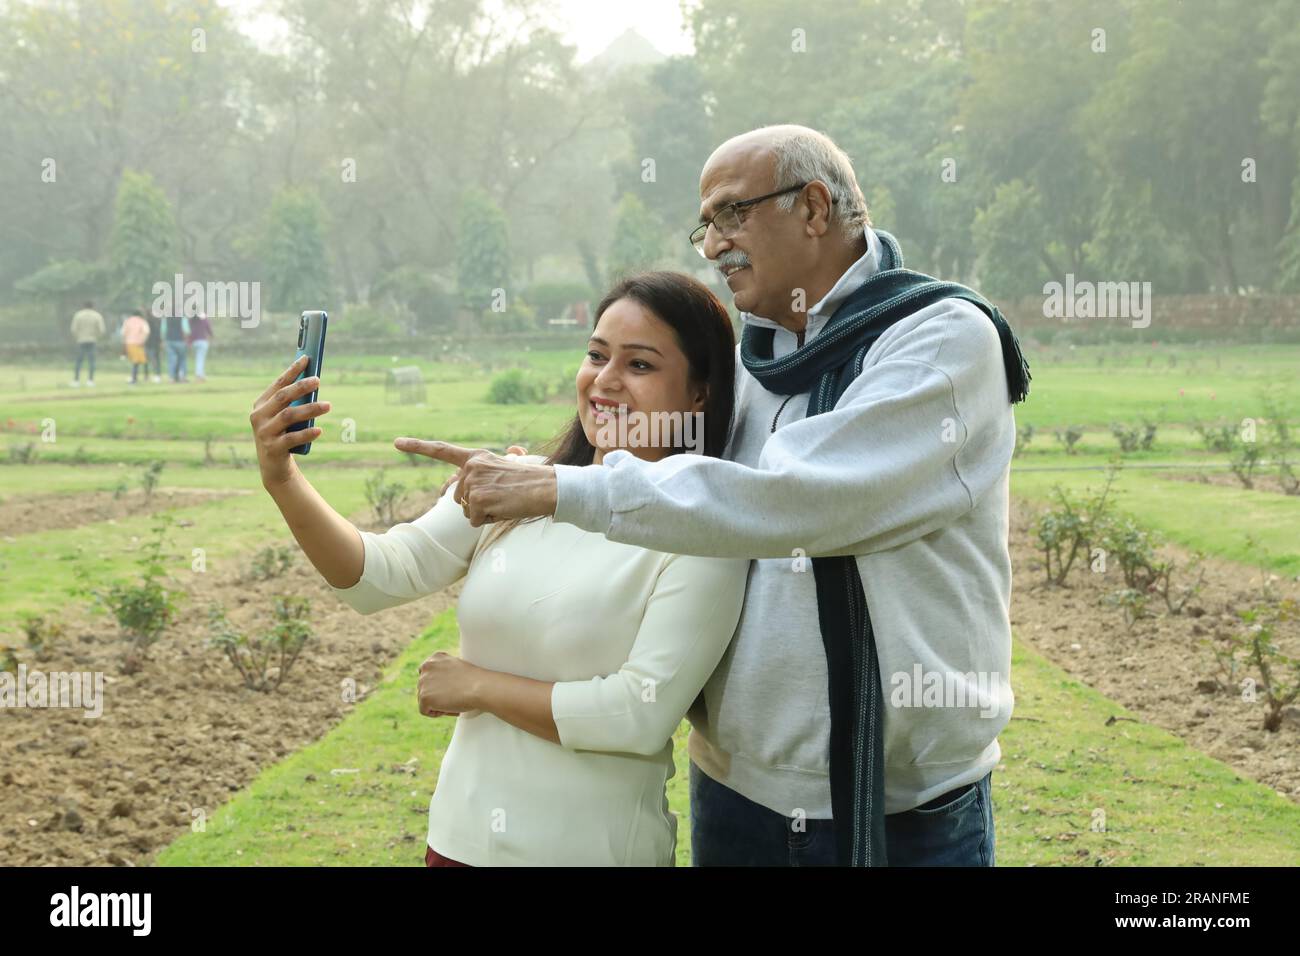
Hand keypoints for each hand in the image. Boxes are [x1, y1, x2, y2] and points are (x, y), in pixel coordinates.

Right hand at [250, 355, 329, 487]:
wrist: (275, 466)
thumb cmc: (284, 435)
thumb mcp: (287, 417)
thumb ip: (295, 402)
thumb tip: (314, 382)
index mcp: (261, 404)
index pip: (278, 384)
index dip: (292, 371)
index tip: (307, 358)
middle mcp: (259, 416)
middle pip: (282, 397)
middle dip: (301, 387)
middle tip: (318, 380)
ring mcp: (264, 432)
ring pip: (288, 416)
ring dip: (310, 409)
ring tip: (328, 405)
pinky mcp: (272, 448)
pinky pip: (292, 439)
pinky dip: (306, 434)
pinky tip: (319, 430)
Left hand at [396, 438, 555, 525]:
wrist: (548, 487)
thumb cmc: (531, 480)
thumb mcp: (511, 465)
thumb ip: (500, 464)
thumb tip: (515, 450)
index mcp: (475, 457)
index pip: (441, 451)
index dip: (417, 446)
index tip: (396, 443)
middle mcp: (470, 467)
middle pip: (458, 498)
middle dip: (476, 504)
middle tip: (501, 497)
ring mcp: (473, 483)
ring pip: (467, 511)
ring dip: (485, 513)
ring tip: (505, 501)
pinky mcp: (478, 499)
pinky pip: (475, 521)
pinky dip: (489, 521)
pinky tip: (505, 509)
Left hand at [417, 652, 481, 716]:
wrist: (481, 688)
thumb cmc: (475, 680)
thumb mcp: (458, 668)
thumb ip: (445, 672)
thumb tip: (438, 684)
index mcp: (435, 657)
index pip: (427, 674)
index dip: (437, 684)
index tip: (449, 689)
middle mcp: (426, 667)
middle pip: (424, 688)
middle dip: (437, 694)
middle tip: (454, 697)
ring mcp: (423, 682)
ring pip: (424, 699)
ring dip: (437, 703)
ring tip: (454, 702)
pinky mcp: (424, 697)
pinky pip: (425, 710)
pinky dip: (437, 713)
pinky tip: (450, 707)